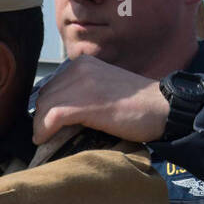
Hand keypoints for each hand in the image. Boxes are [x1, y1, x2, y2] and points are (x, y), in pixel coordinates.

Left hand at [32, 55, 169, 145]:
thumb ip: (81, 91)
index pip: (51, 85)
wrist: (163, 108)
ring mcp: (83, 84)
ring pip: (44, 107)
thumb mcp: (103, 87)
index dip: (45, 106)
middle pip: (44, 96)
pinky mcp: (86, 103)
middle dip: (41, 116)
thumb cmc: (136, 104)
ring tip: (44, 139)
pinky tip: (43, 140)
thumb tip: (56, 111)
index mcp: (83, 63)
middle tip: (45, 133)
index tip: (45, 122)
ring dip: (40, 126)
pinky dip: (43, 130)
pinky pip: (52, 117)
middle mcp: (80, 68)